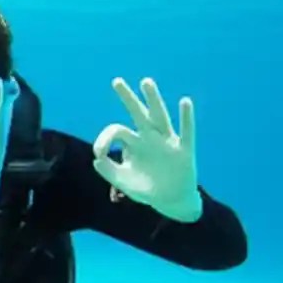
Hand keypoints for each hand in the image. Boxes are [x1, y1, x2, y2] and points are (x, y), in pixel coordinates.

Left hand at [92, 77, 202, 222]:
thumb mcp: (123, 182)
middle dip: (127, 98)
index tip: (98, 153)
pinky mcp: (184, 151)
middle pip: (137, 113)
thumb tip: (96, 160)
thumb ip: (109, 172)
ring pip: (160, 116)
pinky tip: (185, 102)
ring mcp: (167, 142)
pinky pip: (186, 132)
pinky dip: (186, 118)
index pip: (116, 131)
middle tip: (116, 81)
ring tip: (145, 82)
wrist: (171, 201)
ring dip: (153, 100)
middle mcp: (149, 138)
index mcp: (133, 143)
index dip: (104, 139)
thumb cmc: (146, 188)